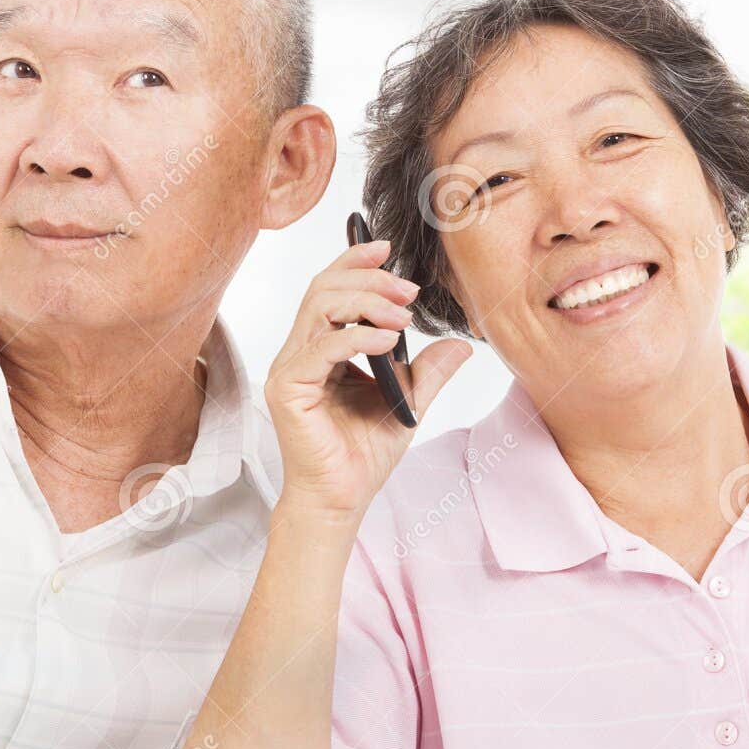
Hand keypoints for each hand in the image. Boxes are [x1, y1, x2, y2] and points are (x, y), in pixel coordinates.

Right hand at [264, 238, 471, 519]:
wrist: (342, 499)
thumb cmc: (362, 455)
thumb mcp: (408, 402)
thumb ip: (427, 371)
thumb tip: (460, 345)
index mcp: (319, 349)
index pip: (329, 288)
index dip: (354, 262)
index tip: (387, 249)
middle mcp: (299, 353)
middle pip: (323, 289)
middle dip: (369, 280)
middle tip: (409, 290)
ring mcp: (290, 369)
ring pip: (319, 308)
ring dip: (366, 302)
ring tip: (403, 317)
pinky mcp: (288, 389)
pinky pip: (321, 348)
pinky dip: (357, 338)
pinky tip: (388, 342)